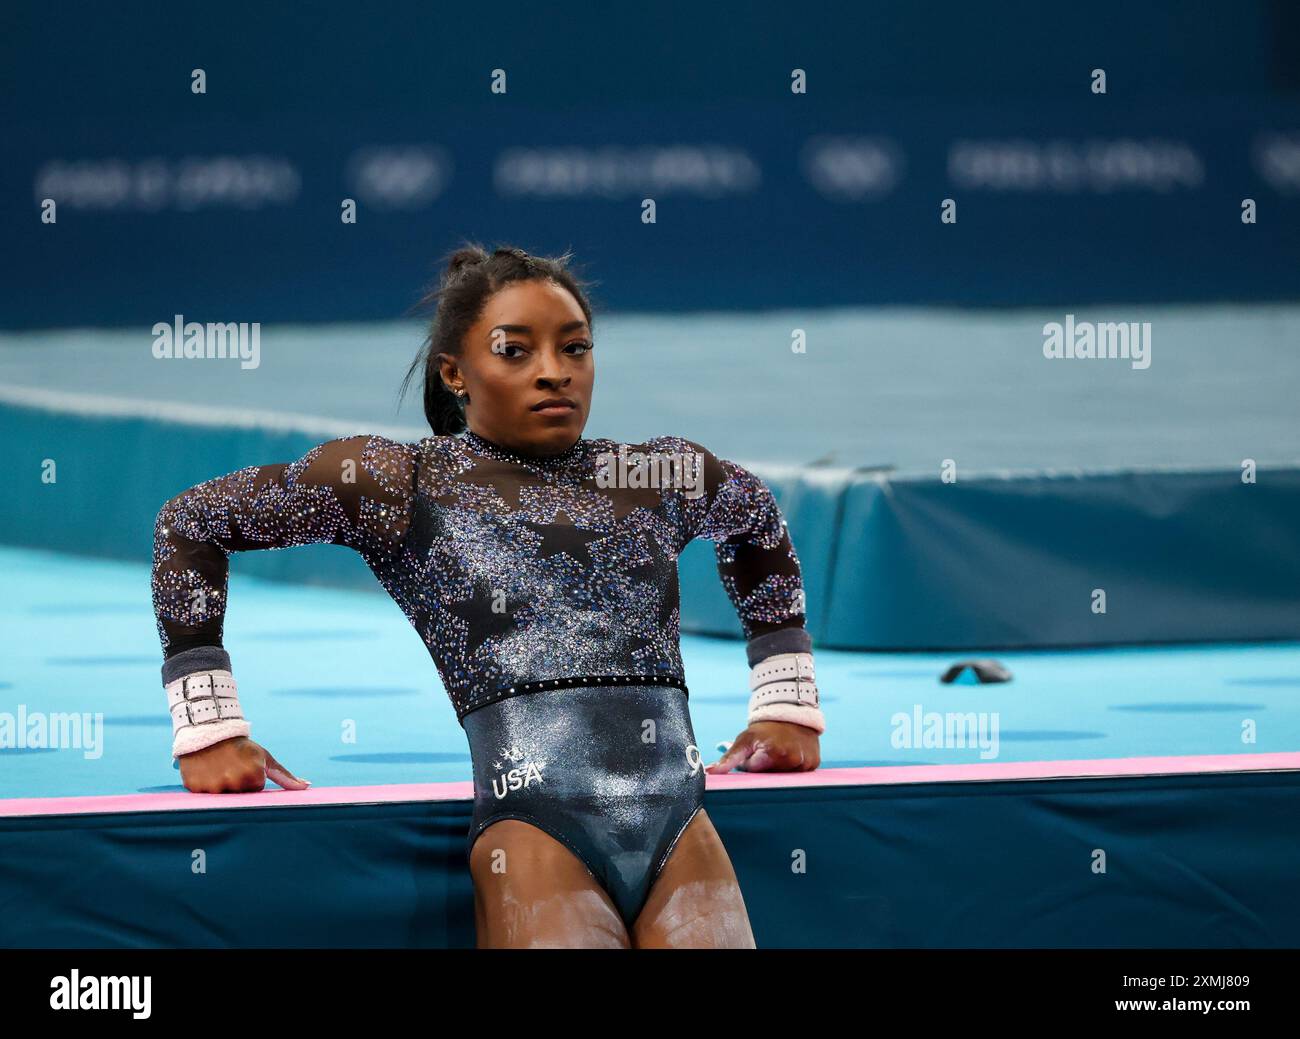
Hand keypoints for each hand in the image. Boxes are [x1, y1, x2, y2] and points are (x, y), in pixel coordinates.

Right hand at [177, 736, 310, 792]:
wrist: (208, 729)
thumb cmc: (241, 747)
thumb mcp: (264, 757)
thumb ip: (284, 776)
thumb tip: (306, 787)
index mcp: (253, 774)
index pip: (256, 790)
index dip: (252, 778)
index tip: (245, 765)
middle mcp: (233, 781)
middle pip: (240, 795)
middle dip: (237, 784)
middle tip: (231, 767)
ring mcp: (212, 786)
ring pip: (222, 797)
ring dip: (221, 786)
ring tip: (218, 768)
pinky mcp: (194, 786)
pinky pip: (203, 795)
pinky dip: (204, 785)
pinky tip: (206, 771)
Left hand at [706, 721, 820, 773]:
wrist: (792, 714)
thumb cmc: (765, 729)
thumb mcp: (745, 740)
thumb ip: (729, 758)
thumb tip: (710, 772)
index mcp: (773, 754)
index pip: (756, 774)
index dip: (752, 767)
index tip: (755, 756)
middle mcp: (792, 760)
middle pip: (770, 779)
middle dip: (765, 771)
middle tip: (766, 755)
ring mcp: (806, 764)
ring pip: (784, 779)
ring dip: (778, 771)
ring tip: (778, 755)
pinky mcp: (814, 765)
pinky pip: (799, 776)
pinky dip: (792, 770)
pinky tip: (790, 758)